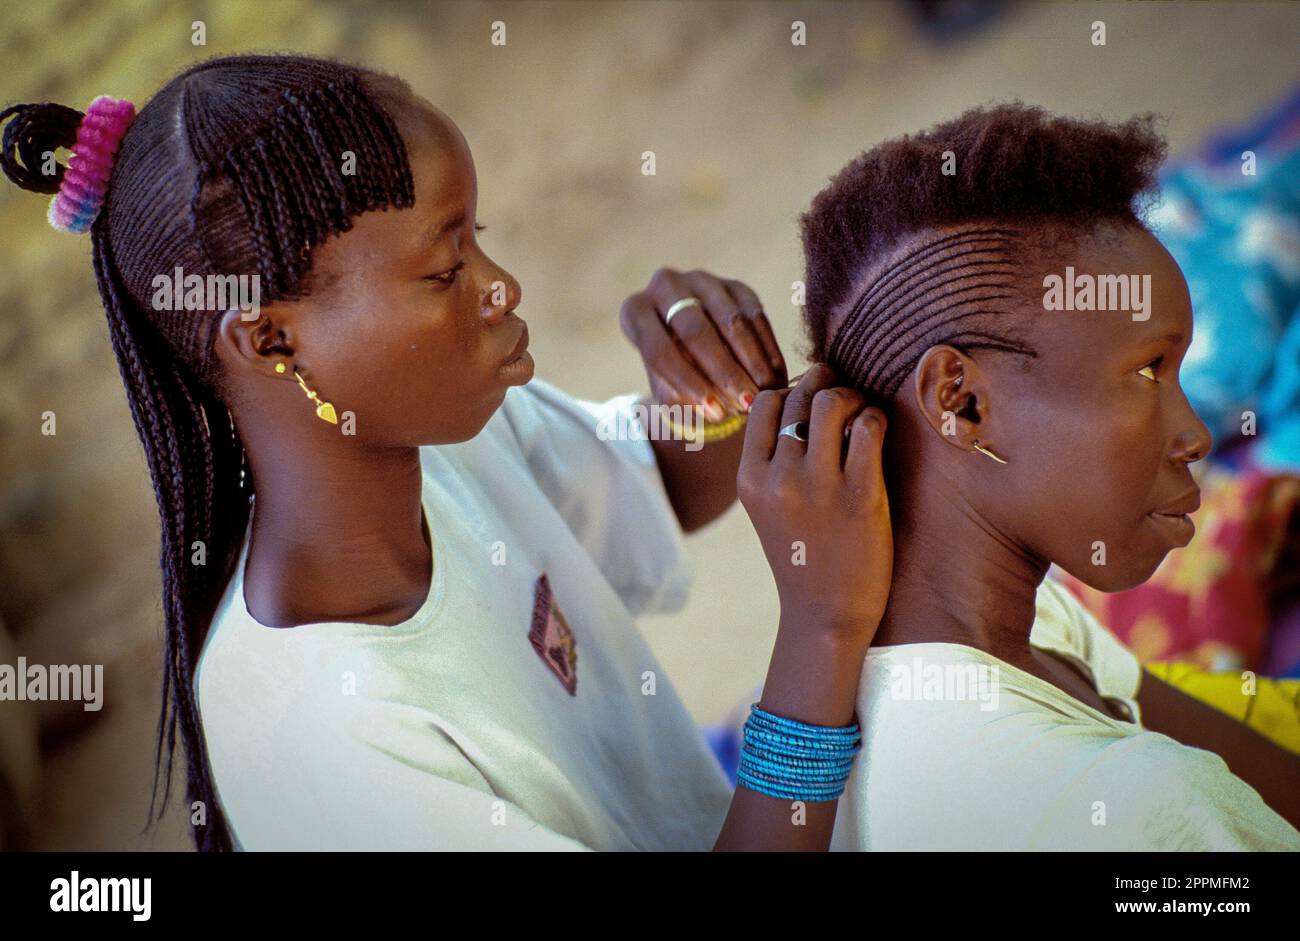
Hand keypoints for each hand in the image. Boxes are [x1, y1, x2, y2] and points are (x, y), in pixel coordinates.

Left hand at [619, 268, 786, 419]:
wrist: (688, 342)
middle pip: (696, 330)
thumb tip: (715, 409)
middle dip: (725, 371)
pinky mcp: (734, 284)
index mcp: (635, 312)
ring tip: (764, 393)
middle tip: (746, 404)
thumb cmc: (671, 371)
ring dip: (752, 361)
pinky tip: (776, 377)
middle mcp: (665, 286)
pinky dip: (767, 348)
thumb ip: (682, 400)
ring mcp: (702, 280)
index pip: (659, 349)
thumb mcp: (665, 388)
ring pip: (731, 320)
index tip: (715, 413)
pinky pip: (755, 315)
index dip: (688, 382)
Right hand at [737, 364, 891, 646]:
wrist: (826, 614)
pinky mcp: (861, 497)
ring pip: (832, 402)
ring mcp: (818, 487)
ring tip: (861, 416)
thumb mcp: (768, 507)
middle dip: (826, 386)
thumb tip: (800, 398)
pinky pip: (868, 427)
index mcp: (750, 479)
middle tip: (844, 400)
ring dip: (853, 398)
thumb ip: (773, 460)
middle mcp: (779, 478)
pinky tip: (877, 432)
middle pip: (800, 395)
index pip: (765, 400)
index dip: (792, 390)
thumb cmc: (803, 555)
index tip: (811, 403)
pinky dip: (875, 418)